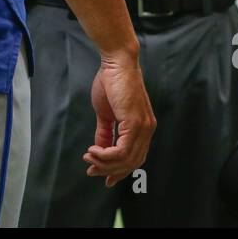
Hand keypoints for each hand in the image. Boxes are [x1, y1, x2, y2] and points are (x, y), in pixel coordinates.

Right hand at [85, 50, 154, 186]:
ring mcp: (143, 127)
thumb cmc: (111, 82)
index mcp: (143, 127)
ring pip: (127, 160)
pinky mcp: (135, 122)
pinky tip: (93, 150)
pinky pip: (122, 150)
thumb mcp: (106, 113)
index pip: (135, 158)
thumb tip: (99, 151)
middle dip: (109, 170)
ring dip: (105, 163)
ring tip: (89, 158)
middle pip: (132, 163)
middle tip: (90, 169)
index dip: (118, 171)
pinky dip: (106, 155)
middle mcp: (147, 129)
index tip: (102, 176)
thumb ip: (105, 133)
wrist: (116, 62)